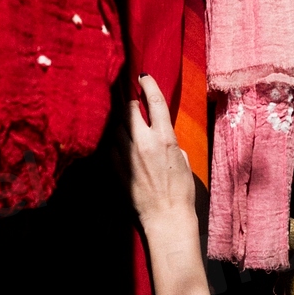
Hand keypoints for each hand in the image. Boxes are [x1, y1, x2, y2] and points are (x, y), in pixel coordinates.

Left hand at [119, 75, 209, 294]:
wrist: (165, 218)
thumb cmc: (180, 192)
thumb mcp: (182, 161)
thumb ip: (170, 143)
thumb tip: (162, 135)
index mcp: (165, 138)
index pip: (154, 101)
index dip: (148, 84)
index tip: (143, 76)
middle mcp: (143, 142)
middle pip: (129, 109)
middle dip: (131, 105)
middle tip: (134, 107)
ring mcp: (127, 155)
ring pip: (117, 128)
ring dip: (123, 126)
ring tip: (130, 134)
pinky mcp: (115, 168)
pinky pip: (111, 148)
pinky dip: (116, 146)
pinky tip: (123, 153)